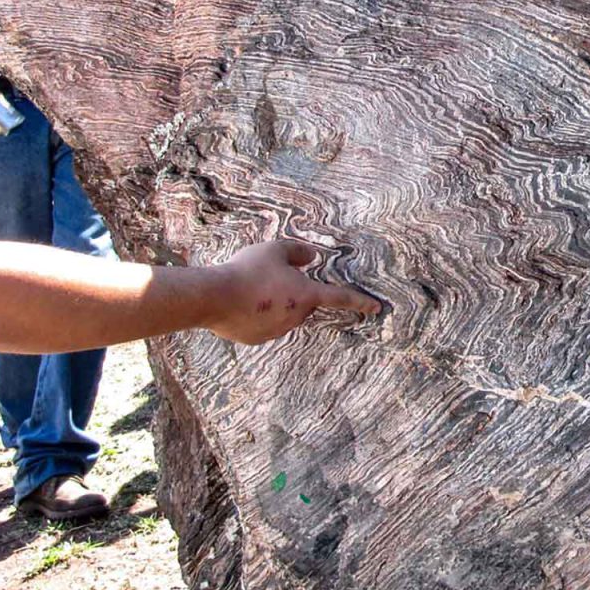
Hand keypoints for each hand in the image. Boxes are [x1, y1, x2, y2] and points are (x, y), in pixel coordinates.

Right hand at [204, 240, 380, 344]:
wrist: (213, 297)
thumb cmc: (247, 270)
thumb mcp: (276, 249)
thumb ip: (298, 251)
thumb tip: (312, 256)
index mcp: (306, 295)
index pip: (341, 298)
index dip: (361, 301)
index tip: (377, 308)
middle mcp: (297, 317)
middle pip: (304, 302)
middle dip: (293, 291)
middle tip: (268, 278)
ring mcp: (277, 331)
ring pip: (284, 313)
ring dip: (274, 303)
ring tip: (249, 289)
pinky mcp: (258, 339)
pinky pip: (264, 324)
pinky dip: (257, 314)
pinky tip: (240, 303)